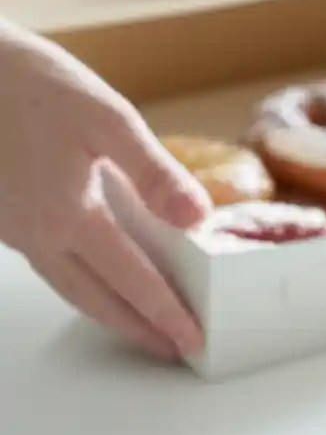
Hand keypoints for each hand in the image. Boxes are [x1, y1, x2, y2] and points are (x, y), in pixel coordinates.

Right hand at [0, 20, 209, 359]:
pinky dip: (80, 281)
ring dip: (106, 309)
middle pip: (94, 298)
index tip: (192, 340)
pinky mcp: (1, 214)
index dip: (164, 313)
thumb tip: (198, 217)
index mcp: (67, 214)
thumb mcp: (106, 118)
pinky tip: (98, 274)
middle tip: (173, 351)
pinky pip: (48, 262)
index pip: (130, 279)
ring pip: (66, 284)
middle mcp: (35, 232)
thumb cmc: (31, 83)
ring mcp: (12, 227)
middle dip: (136, 328)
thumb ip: (154, 172)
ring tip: (141, 325)